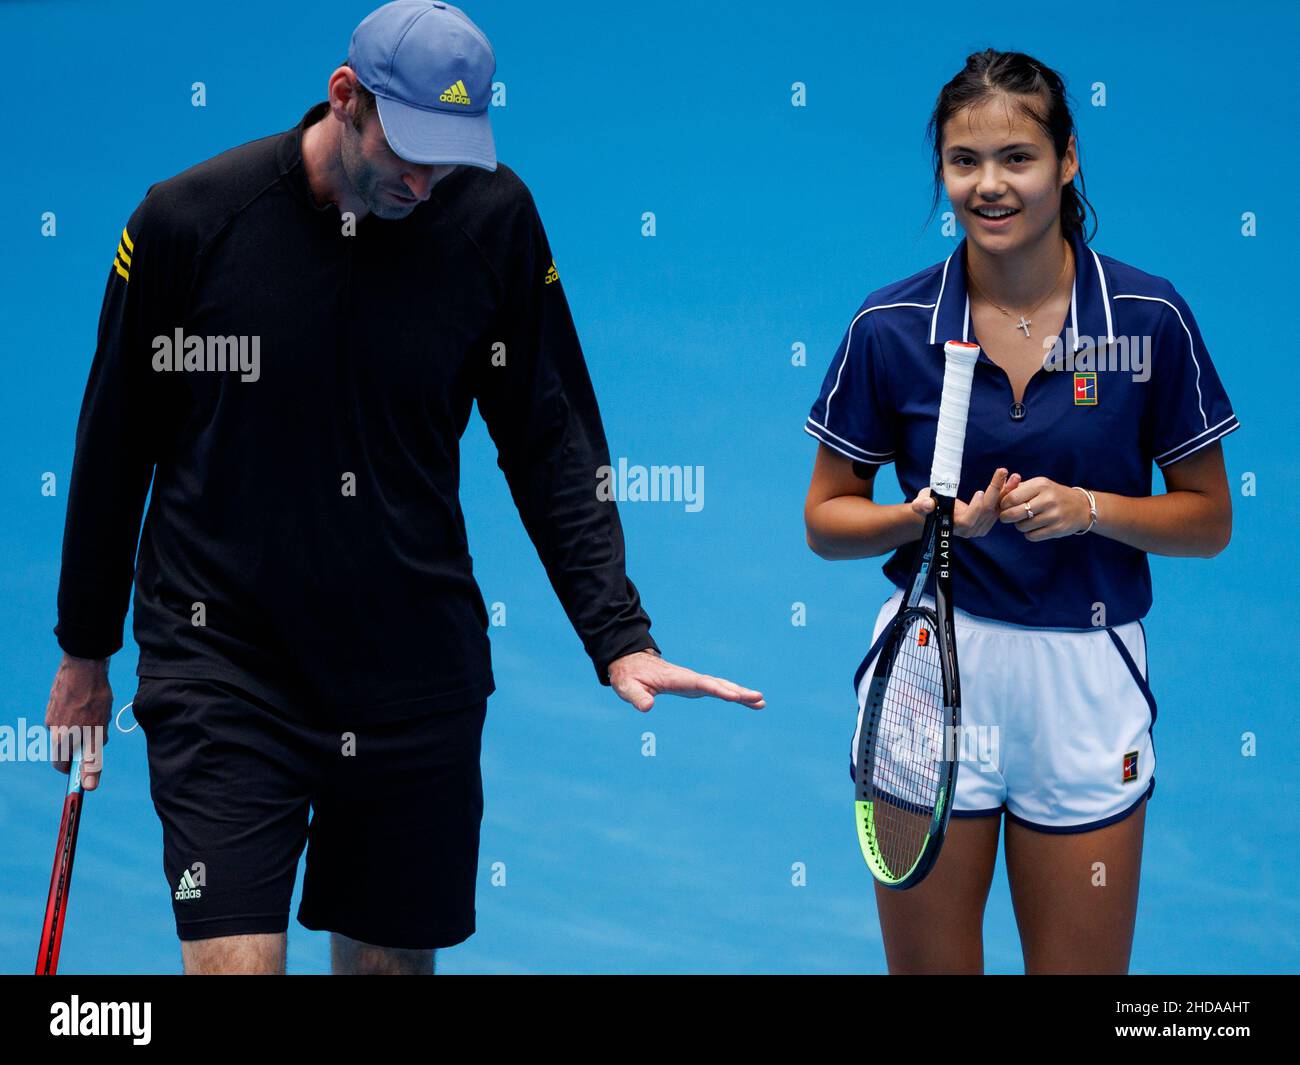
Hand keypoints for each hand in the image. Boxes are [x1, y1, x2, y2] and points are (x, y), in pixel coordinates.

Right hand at [44, 653, 111, 789]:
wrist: (84, 663)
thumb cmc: (93, 699)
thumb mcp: (98, 733)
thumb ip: (92, 761)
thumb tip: (89, 787)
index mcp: (60, 739)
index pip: (62, 766)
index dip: (76, 769)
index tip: (89, 766)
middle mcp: (51, 727)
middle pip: (70, 746)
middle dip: (86, 743)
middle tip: (101, 730)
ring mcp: (52, 712)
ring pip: (73, 728)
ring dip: (87, 726)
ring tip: (100, 711)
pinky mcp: (57, 699)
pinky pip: (72, 713)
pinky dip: (84, 712)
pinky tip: (94, 700)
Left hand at [607, 650, 765, 713]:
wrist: (633, 664)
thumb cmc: (630, 676)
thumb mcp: (627, 688)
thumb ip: (637, 697)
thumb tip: (647, 707)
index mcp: (676, 678)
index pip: (701, 684)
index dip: (717, 689)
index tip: (733, 696)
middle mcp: (690, 678)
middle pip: (718, 683)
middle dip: (738, 691)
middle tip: (758, 698)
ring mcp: (695, 681)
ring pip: (722, 685)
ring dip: (741, 693)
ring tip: (761, 702)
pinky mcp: (696, 686)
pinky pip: (719, 689)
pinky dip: (734, 695)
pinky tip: (749, 702)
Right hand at [910, 467, 1020, 538]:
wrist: (933, 513)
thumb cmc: (926, 506)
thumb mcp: (920, 503)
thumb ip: (922, 505)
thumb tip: (928, 504)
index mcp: (953, 526)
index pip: (968, 520)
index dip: (975, 508)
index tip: (980, 491)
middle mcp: (969, 530)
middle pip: (986, 512)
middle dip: (996, 491)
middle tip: (1004, 472)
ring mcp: (979, 528)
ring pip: (996, 510)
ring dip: (1006, 492)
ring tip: (1014, 476)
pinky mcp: (986, 522)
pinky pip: (998, 509)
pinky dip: (1005, 496)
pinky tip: (1011, 482)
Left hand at [998, 476, 1091, 539]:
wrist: (1081, 506)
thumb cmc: (1052, 495)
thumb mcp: (1039, 485)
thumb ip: (1018, 488)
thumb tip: (996, 494)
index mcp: (1041, 485)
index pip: (1011, 498)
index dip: (1003, 505)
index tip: (1004, 506)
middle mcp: (1048, 499)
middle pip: (1014, 514)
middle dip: (1006, 517)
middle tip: (1007, 517)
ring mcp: (1054, 515)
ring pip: (1022, 526)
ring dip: (1019, 525)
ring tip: (1025, 520)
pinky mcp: (1058, 529)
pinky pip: (1032, 536)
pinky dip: (1029, 534)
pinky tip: (1034, 527)